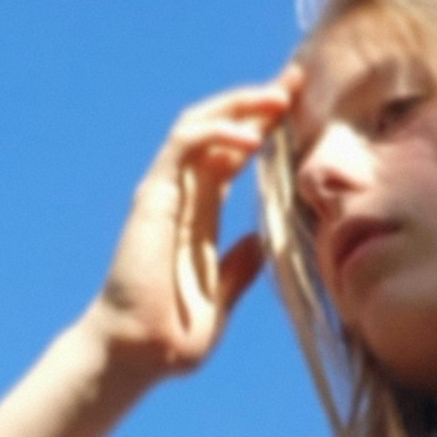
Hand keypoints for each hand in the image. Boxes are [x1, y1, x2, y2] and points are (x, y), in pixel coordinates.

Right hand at [90, 79, 291, 376]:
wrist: (138, 353)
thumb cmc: (173, 335)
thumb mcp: (221, 298)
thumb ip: (239, 268)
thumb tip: (261, 244)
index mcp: (202, 214)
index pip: (234, 154)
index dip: (263, 126)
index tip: (298, 106)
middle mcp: (183, 195)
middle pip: (220, 128)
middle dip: (256, 101)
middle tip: (294, 83)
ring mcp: (166, 192)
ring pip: (199, 123)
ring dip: (238, 105)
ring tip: (277, 98)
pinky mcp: (153, 196)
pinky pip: (183, 146)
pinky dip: (215, 132)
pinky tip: (247, 136)